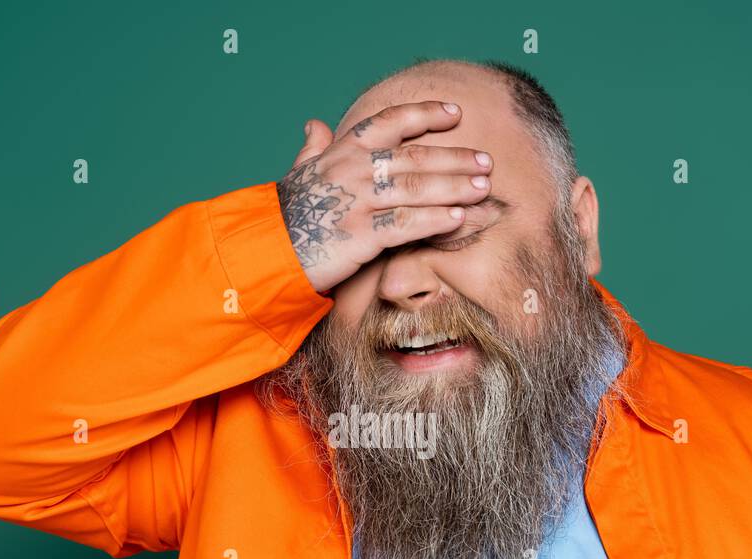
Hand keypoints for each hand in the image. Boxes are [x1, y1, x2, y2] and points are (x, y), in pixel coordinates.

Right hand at [277, 101, 492, 292]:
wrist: (265, 251)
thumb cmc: (284, 214)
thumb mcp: (298, 174)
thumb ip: (313, 148)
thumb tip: (314, 123)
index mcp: (341, 151)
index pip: (390, 122)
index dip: (425, 114)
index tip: (455, 114)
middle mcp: (352, 170)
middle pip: (414, 156)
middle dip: (455, 158)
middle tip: (486, 162)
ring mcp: (356, 202)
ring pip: (415, 188)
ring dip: (454, 187)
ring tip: (482, 189)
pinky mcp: (359, 236)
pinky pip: (405, 224)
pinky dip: (434, 220)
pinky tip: (458, 219)